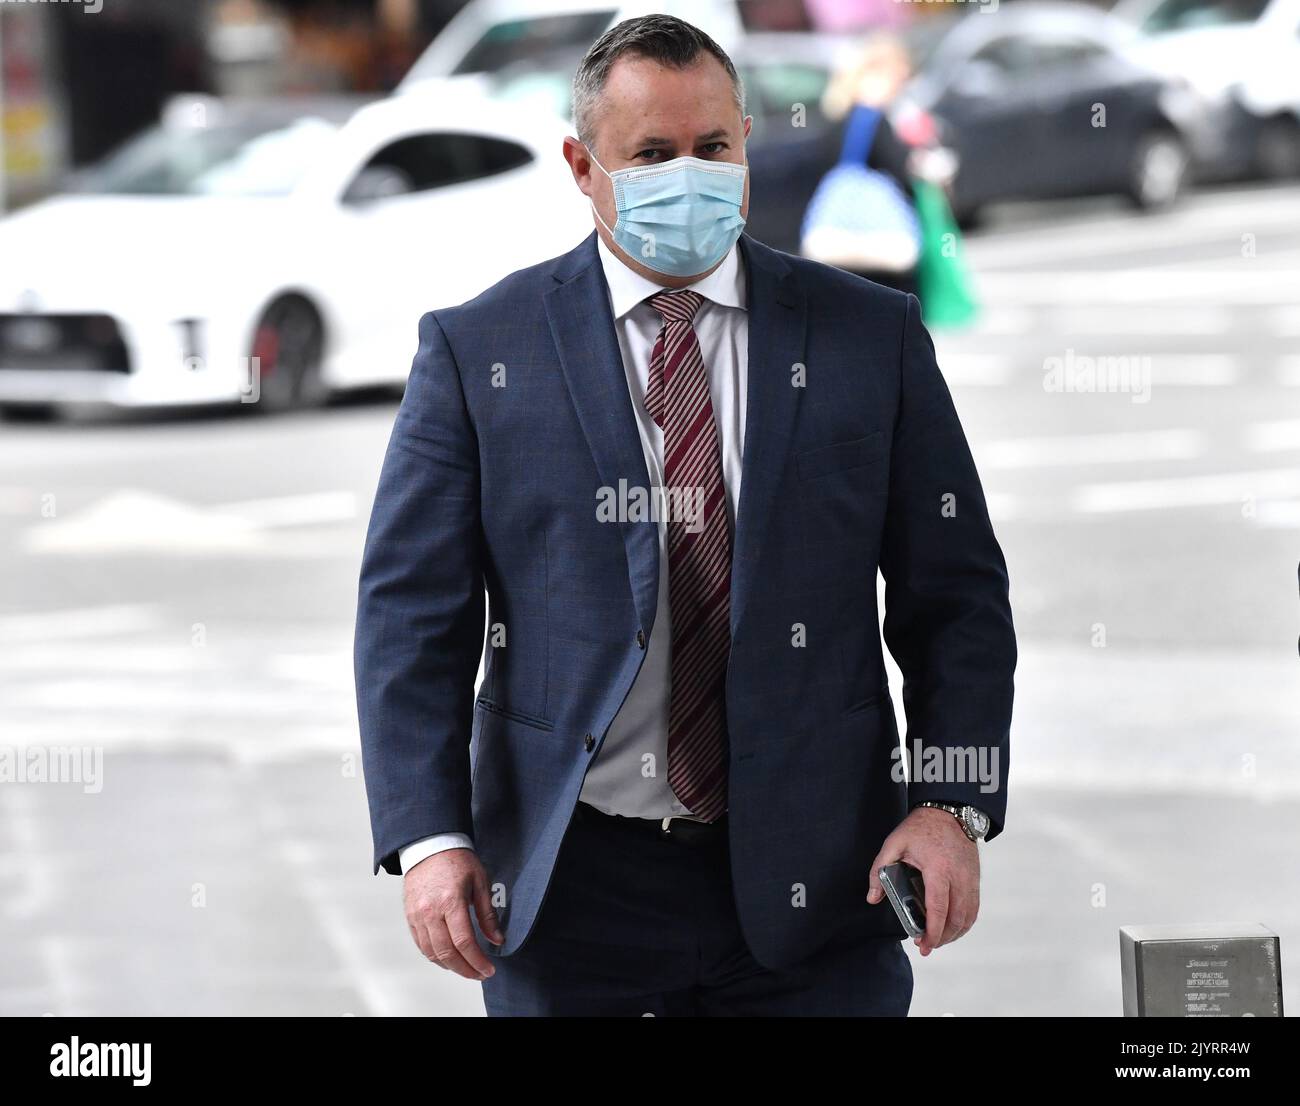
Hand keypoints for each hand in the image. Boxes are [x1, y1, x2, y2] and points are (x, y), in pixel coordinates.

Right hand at [404, 848, 503, 978]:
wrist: (430, 846)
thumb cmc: (457, 860)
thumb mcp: (480, 882)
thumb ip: (487, 914)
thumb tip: (497, 939)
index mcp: (451, 901)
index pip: (464, 942)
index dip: (478, 961)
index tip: (489, 969)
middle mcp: (430, 911)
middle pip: (447, 953)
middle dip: (466, 969)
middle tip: (480, 974)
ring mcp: (417, 916)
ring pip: (432, 953)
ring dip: (450, 966)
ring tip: (466, 968)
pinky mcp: (410, 917)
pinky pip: (421, 945)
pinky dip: (435, 956)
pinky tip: (448, 959)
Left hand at [866, 806, 979, 956]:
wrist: (949, 811)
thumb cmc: (920, 828)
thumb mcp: (894, 843)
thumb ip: (879, 870)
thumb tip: (872, 898)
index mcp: (939, 868)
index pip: (938, 908)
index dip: (931, 931)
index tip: (922, 944)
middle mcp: (959, 877)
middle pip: (955, 919)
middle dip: (941, 938)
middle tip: (925, 946)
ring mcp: (971, 879)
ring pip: (968, 917)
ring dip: (953, 934)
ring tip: (936, 940)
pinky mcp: (976, 880)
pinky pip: (974, 908)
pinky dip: (964, 923)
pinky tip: (952, 929)